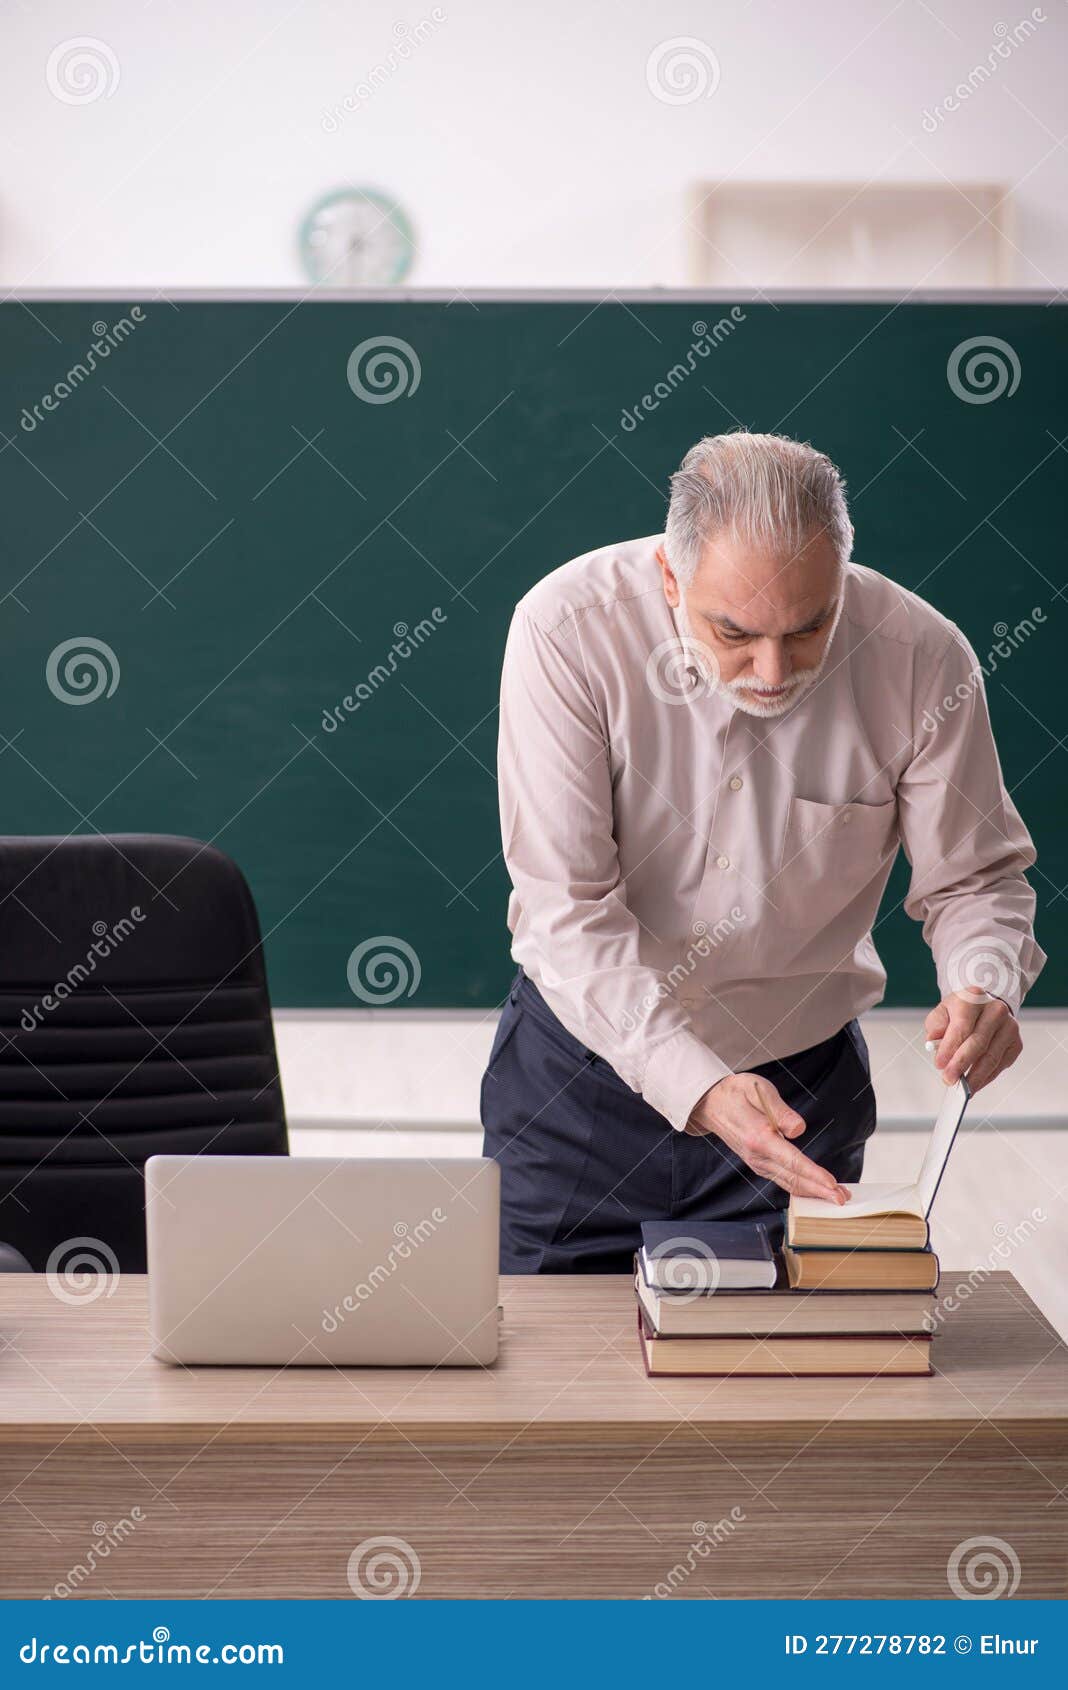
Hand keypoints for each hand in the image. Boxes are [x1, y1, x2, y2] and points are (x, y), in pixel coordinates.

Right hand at [686, 1073, 848, 1203]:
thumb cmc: (735, 1093)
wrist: (710, 1104)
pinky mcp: (759, 1164)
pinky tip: (816, 1191)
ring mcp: (757, 1163)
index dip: (814, 1174)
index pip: (792, 1160)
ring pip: (789, 1183)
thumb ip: (779, 1109)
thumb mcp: (757, 1089)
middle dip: (820, 1190)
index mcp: (758, 1137)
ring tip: (836, 1197)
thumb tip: (798, 1129)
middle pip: (793, 1178)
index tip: (832, 1184)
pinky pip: (783, 1180)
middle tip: (842, 1199)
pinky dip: (802, 1188)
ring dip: (813, 1192)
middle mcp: (757, 1156)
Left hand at [925, 988, 1021, 1090]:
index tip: (939, 1064)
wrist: (985, 1007)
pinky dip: (986, 1077)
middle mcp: (996, 1010)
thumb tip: (934, 1043)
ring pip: (992, 1057)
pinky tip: (975, 1084)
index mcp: (974, 998)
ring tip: (962, 1088)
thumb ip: (936, 1026)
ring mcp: (1010, 1027)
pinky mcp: (1016, 1043)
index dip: (949, 1048)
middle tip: (949, 1079)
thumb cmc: (961, 1012)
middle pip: (978, 1043)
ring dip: (975, 1076)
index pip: (962, 1027)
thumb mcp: (943, 1012)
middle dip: (961, 1065)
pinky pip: (1000, 1065)